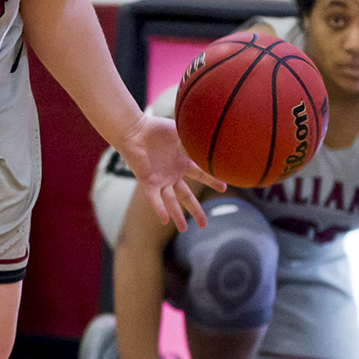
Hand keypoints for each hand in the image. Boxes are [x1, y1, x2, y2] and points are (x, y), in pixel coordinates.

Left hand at [115, 115, 223, 230]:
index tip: (224, 188)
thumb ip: (193, 137)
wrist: (134, 130)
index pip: (201, 175)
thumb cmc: (155, 128)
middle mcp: (172, 175)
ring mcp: (160, 180)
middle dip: (195, 210)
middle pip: (186, 196)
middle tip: (204, 225)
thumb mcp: (180, 132)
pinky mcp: (148, 182)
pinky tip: (165, 220)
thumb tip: (212, 133)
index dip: (212, 181)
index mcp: (181, 163)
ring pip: (171, 201)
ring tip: (183, 230)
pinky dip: (160, 209)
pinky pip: (155, 198)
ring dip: (177, 215)